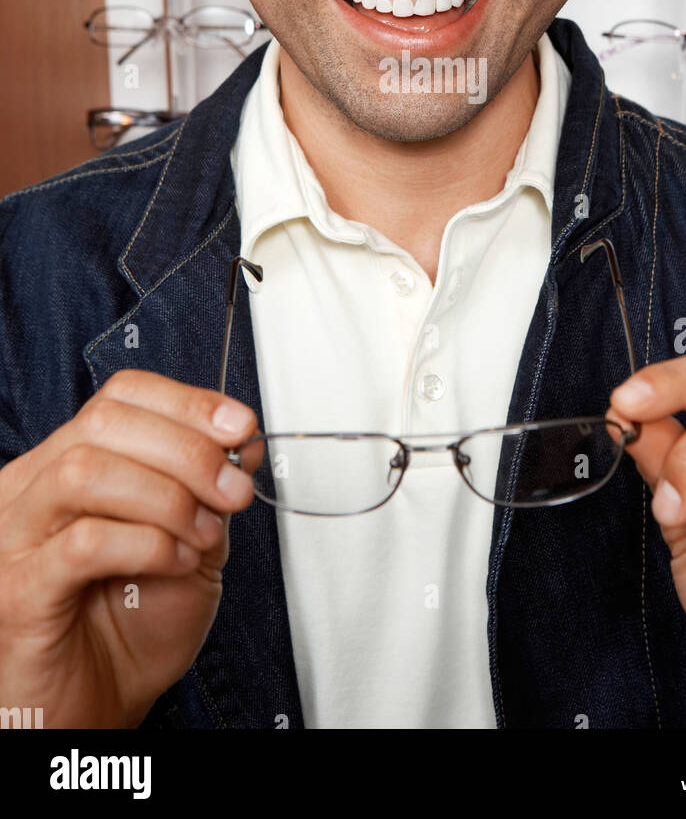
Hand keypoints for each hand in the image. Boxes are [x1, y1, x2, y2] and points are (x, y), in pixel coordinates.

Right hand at [0, 370, 261, 727]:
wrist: (98, 711)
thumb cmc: (129, 632)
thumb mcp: (187, 542)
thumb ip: (206, 488)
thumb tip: (241, 438)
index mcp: (64, 463)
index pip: (118, 396)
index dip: (186, 402)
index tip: (239, 425)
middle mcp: (29, 490)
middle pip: (104, 422)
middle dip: (187, 449)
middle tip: (232, 490)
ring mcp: (14, 538)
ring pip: (85, 470)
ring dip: (167, 497)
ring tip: (203, 535)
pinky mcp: (18, 592)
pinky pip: (82, 542)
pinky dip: (145, 543)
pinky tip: (174, 562)